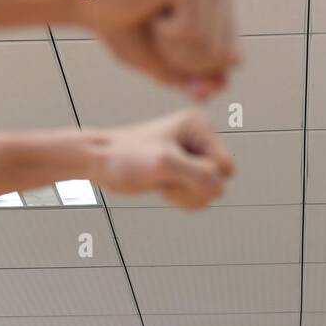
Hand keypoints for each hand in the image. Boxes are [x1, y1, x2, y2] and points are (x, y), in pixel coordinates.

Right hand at [75, 0, 239, 98]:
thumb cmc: (121, 25)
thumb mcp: (164, 62)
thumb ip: (195, 78)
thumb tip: (222, 87)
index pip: (233, 58)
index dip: (197, 69)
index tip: (166, 42)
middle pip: (225, 56)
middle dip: (185, 60)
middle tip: (156, 31)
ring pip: (211, 47)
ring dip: (172, 47)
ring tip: (153, 20)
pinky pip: (193, 33)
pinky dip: (165, 34)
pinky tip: (150, 10)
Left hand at [88, 109, 234, 209]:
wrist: (100, 162)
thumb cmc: (127, 158)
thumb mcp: (164, 164)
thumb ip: (198, 175)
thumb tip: (220, 188)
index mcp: (200, 125)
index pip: (224, 166)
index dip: (201, 177)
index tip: (171, 170)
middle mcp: (201, 137)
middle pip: (221, 180)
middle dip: (193, 188)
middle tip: (165, 179)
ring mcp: (193, 155)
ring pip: (211, 191)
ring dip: (187, 196)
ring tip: (163, 184)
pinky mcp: (185, 170)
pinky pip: (200, 196)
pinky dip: (184, 200)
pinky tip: (164, 189)